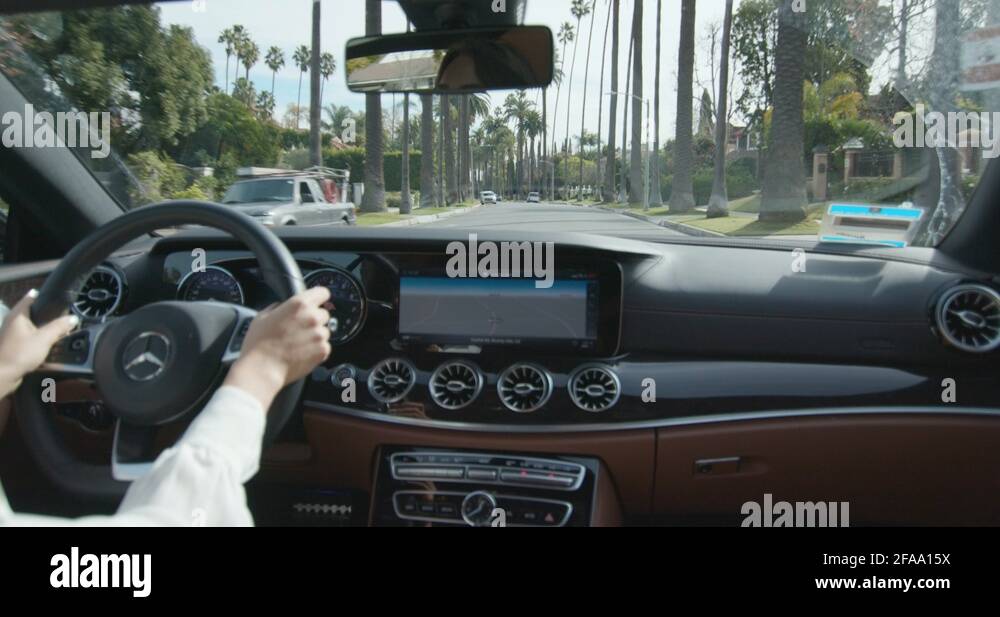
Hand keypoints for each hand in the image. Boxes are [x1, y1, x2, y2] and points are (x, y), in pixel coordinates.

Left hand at [0, 290, 79, 398]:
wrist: (3, 374)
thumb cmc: (21, 353)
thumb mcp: (44, 338)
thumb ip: (59, 327)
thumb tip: (73, 317)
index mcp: (18, 315)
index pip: (31, 297)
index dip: (44, 295)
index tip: (57, 296)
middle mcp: (13, 322)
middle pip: (33, 312)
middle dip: (48, 313)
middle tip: (64, 314)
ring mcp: (12, 334)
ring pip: (32, 325)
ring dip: (45, 327)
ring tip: (60, 330)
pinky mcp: (14, 346)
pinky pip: (30, 337)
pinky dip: (40, 338)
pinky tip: (50, 344)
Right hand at [224, 286, 332, 410]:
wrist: (262, 369)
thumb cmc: (258, 344)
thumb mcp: (262, 316)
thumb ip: (278, 307)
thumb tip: (282, 306)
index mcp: (299, 304)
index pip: (322, 292)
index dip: (319, 297)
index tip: (316, 302)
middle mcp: (312, 317)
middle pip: (323, 314)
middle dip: (314, 319)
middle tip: (299, 329)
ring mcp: (319, 335)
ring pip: (324, 331)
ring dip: (315, 335)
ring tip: (298, 343)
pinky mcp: (323, 351)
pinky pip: (325, 346)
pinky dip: (317, 349)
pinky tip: (301, 353)